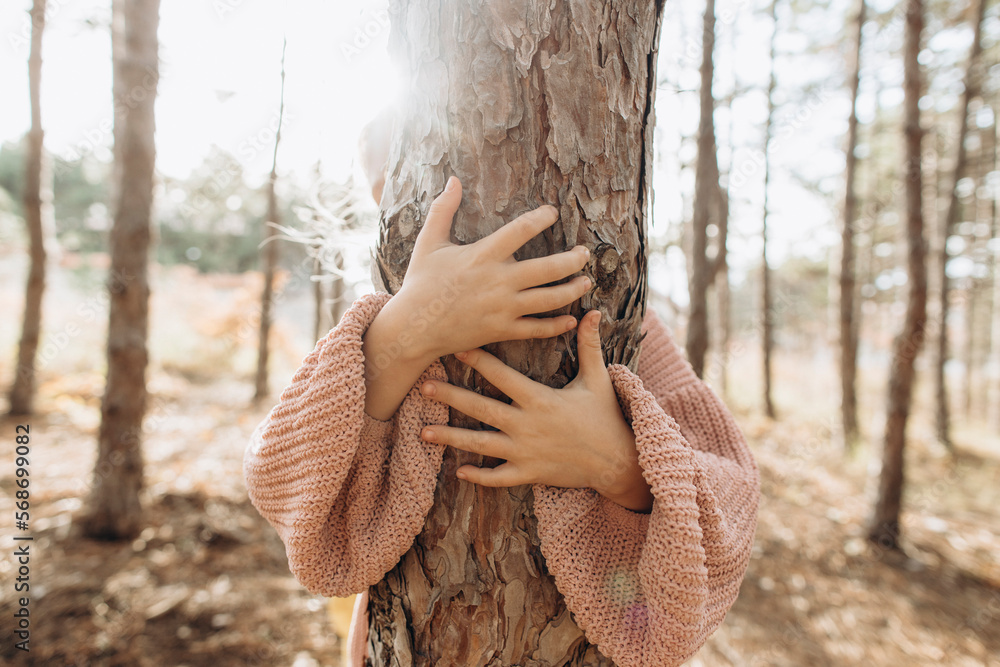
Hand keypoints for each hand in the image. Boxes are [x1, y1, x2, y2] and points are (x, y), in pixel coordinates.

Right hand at [384, 176, 591, 363]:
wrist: (413, 327)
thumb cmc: (420, 283)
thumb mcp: (428, 242)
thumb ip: (443, 210)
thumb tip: (453, 180)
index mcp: (483, 255)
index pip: (521, 230)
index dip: (542, 218)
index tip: (553, 212)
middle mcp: (498, 281)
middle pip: (549, 268)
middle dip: (573, 259)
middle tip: (585, 253)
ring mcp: (503, 308)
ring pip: (550, 299)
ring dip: (573, 289)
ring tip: (586, 281)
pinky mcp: (502, 330)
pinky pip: (537, 329)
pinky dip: (557, 326)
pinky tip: (569, 319)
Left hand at [417, 310, 653, 512]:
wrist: (618, 461)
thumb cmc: (605, 417)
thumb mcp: (598, 379)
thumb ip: (589, 346)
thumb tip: (593, 312)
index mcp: (539, 399)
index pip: (502, 376)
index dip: (478, 360)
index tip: (456, 346)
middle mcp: (527, 425)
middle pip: (481, 408)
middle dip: (451, 397)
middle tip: (424, 387)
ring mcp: (525, 452)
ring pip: (481, 444)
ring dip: (451, 439)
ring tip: (424, 433)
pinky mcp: (529, 473)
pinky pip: (498, 477)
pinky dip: (479, 475)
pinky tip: (458, 471)